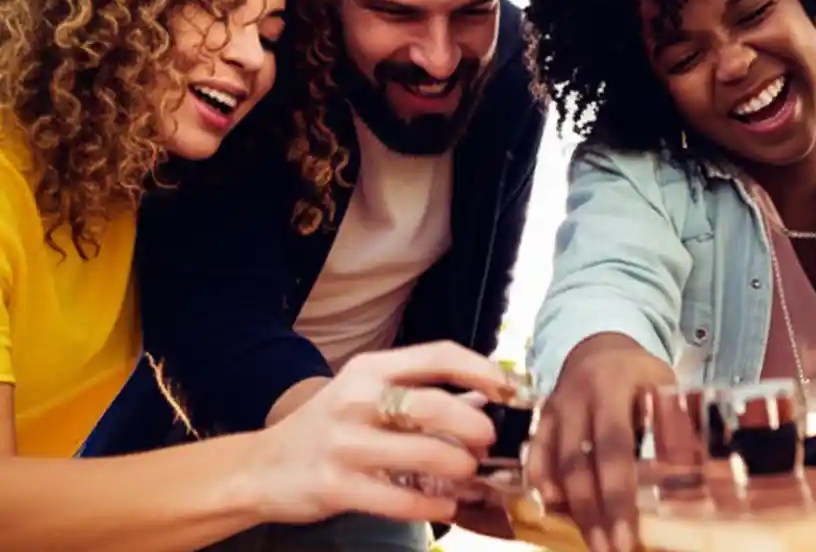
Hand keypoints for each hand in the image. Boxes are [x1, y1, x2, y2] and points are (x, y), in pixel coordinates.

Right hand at [248, 341, 514, 524]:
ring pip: (420, 453)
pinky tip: (445, 505)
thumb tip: (486, 397)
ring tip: (468, 474)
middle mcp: (356, 399)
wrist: (260, 468)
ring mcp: (343, 443)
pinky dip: (431, 505)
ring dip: (457, 467)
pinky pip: (397, 498)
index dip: (481, 369)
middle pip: (432, 405)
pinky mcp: (334, 485)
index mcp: (370, 369)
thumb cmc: (328, 428)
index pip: (437, 355)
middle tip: (487, 441)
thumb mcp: (368, 397)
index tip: (509, 389)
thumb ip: (424, 395)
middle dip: (473, 425)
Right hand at [526, 333, 675, 551]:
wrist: (598, 346)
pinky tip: (558, 514)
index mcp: (611, 386)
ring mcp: (553, 411)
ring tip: (592, 543)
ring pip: (553, 468)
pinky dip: (543, 489)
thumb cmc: (638, 372)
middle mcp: (576, 400)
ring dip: (570, 510)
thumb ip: (674, 422)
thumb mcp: (663, 383)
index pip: (613, 448)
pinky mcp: (540, 421)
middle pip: (578, 466)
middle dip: (593, 514)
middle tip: (610, 551)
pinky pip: (534, 460)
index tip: (628, 537)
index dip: (618, 495)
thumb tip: (696, 471)